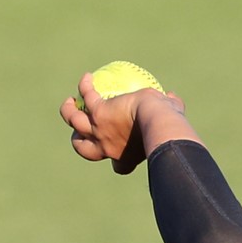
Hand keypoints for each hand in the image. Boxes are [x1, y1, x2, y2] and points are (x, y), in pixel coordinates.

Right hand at [58, 73, 184, 174]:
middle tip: (81, 131)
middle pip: (84, 149)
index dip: (117, 162)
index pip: (119, 166)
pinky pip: (86, 96)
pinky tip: (88, 77)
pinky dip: (85, 86)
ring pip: (74, 122)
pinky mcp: (98, 113)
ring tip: (70, 102)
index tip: (120, 154)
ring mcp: (100, 131)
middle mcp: (108, 147)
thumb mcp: (170, 120)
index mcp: (126, 157)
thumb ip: (172, 109)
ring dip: (68, 112)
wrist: (157, 123)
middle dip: (78, 142)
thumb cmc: (168, 127)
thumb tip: (173, 98)